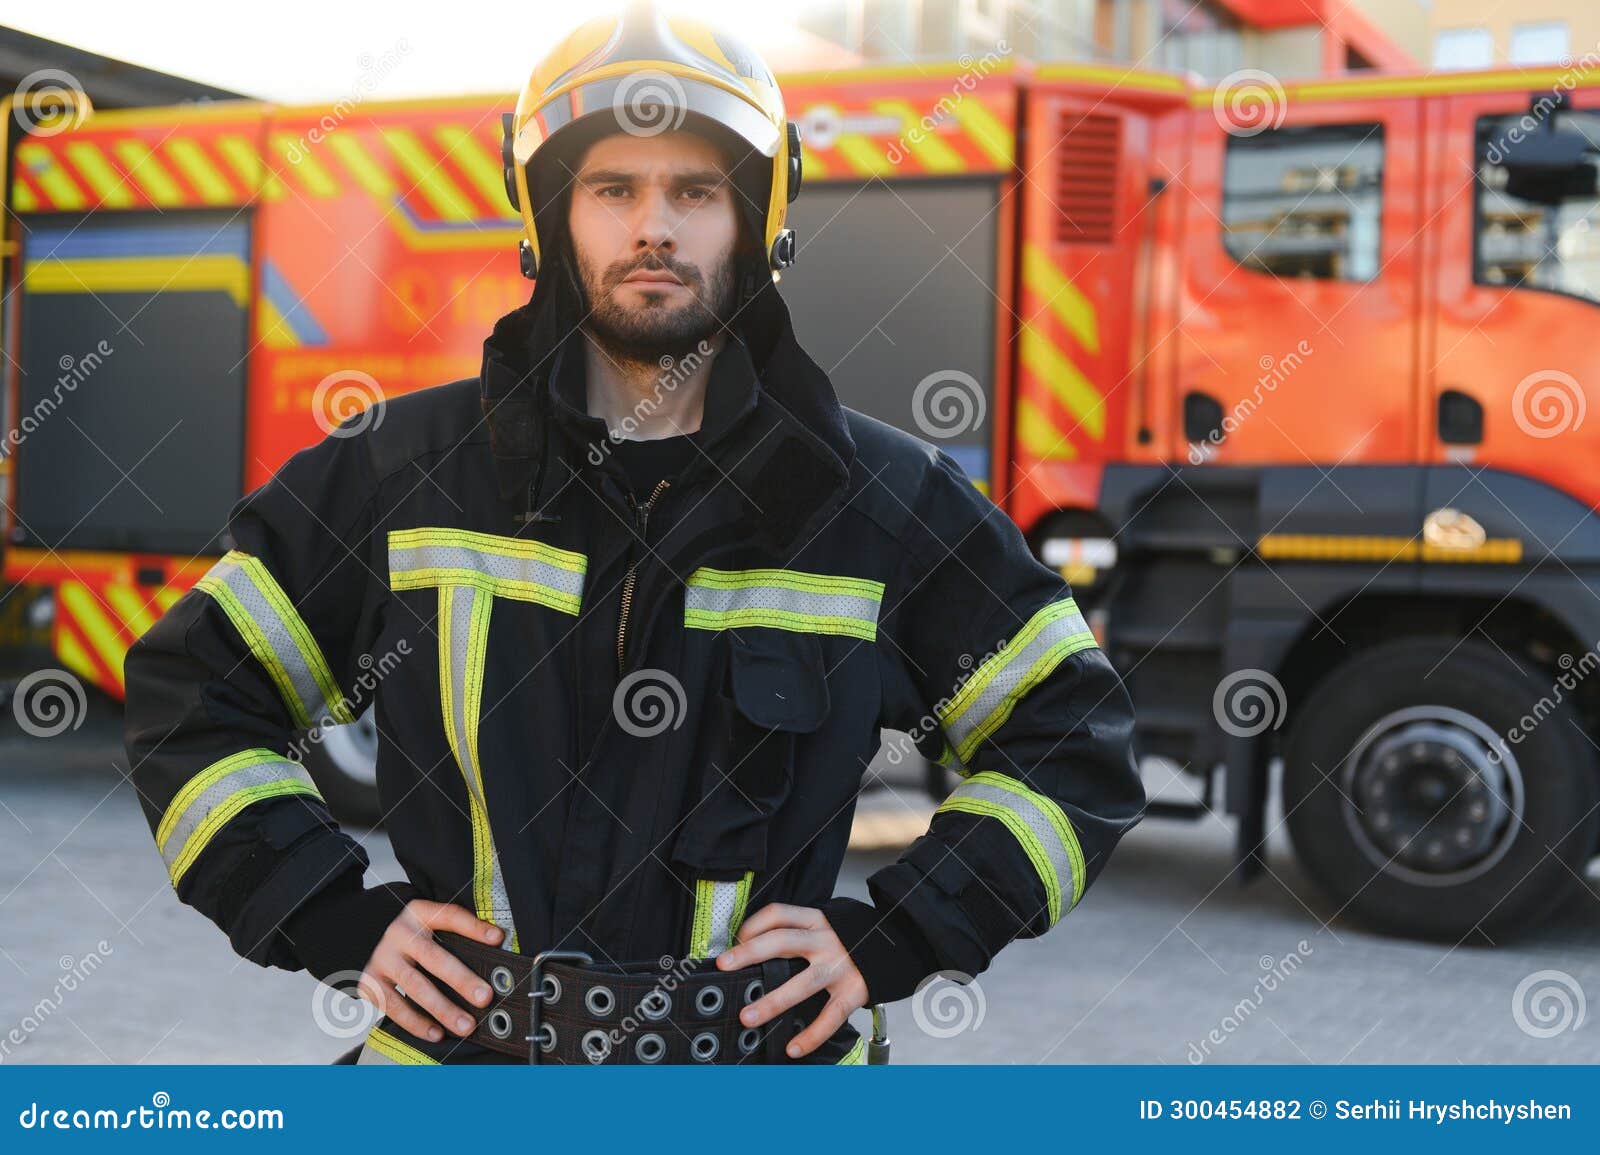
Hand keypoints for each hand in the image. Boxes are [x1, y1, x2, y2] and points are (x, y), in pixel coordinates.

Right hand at [357, 899, 503, 1042]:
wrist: (370, 939)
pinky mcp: (370, 981)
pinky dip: (415, 1022)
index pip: (449, 916)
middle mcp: (399, 933)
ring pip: (414, 986)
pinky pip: (394, 1005)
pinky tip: (435, 1032)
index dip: (474, 927)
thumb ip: (458, 935)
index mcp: (419, 913)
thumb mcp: (432, 925)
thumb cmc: (415, 937)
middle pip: (433, 957)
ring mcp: (382, 958)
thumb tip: (495, 951)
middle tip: (484, 998)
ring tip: (464, 1025)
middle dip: (461, 980)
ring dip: (442, 1009)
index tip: (497, 939)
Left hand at [714, 903, 867, 1058]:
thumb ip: (796, 934)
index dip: (752, 926)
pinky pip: (830, 1016)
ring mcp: (840, 966)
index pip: (778, 915)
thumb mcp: (824, 926)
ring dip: (772, 1001)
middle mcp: (826, 940)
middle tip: (726, 966)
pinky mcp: (854, 991)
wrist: (896, 944)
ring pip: (802, 982)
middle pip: (782, 941)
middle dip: (750, 953)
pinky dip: (812, 1035)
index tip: (734, 942)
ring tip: (748, 1016)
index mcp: (816, 920)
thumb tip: (751, 950)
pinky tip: (794, 1048)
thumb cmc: (849, 939)